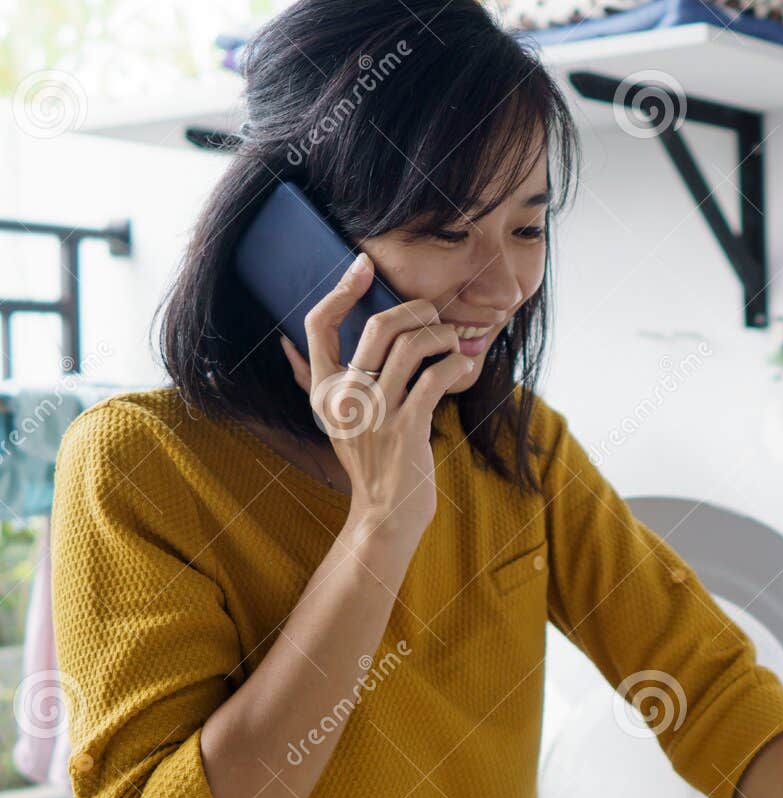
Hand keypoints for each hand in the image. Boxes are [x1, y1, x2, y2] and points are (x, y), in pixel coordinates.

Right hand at [278, 251, 474, 537]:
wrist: (386, 513)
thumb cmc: (369, 461)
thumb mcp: (332, 421)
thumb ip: (311, 381)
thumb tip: (284, 342)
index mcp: (322, 390)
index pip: (317, 324)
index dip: (341, 288)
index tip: (364, 265)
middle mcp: (344, 398)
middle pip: (378, 326)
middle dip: (415, 309)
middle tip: (434, 313)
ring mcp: (375, 413)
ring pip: (412, 346)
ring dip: (443, 334)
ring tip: (456, 339)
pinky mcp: (407, 428)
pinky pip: (436, 377)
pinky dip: (456, 362)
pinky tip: (464, 362)